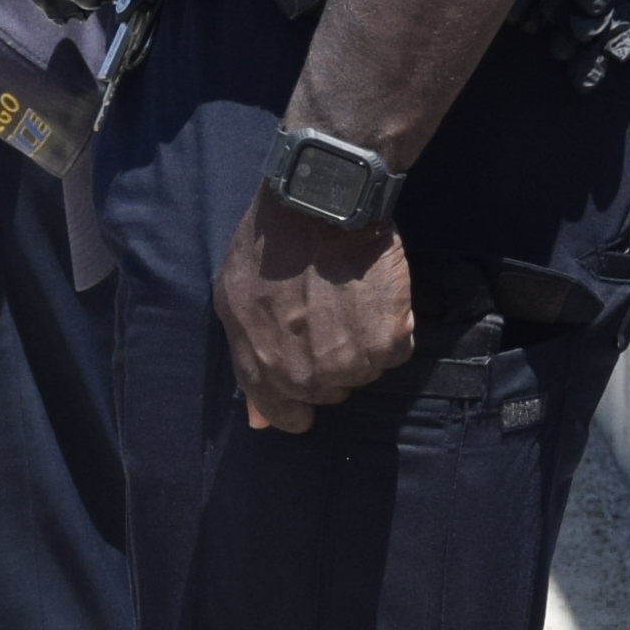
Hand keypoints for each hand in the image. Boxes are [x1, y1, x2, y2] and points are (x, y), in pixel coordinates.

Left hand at [214, 192, 417, 431]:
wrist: (319, 208)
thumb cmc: (267, 247)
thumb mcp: (233, 302)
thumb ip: (248, 360)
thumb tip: (260, 421)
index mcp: (263, 370)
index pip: (283, 415)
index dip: (296, 406)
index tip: (309, 391)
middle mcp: (306, 378)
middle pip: (330, 392)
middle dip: (329, 362)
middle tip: (328, 317)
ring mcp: (349, 364)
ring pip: (365, 372)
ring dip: (362, 345)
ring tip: (351, 301)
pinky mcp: (388, 344)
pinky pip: (396, 352)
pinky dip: (392, 328)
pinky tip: (374, 296)